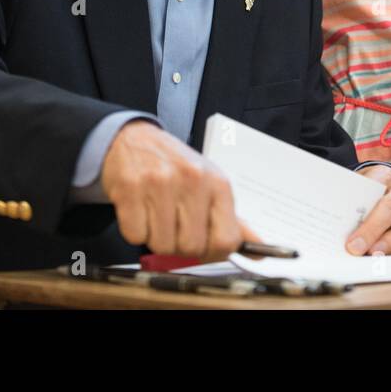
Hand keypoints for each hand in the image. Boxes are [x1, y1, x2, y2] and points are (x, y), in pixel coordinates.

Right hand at [100, 121, 255, 260]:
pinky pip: (135, 235)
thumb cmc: (174, 166)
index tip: (204, 249)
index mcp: (217, 182)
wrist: (132, 138)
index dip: (214, 254)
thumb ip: (231, 219)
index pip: (226, 239)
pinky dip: (134, 230)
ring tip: (156, 215)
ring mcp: (160, 183)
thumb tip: (260, 251)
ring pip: (162, 245)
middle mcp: (192, 180)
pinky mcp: (130, 188)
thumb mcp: (209, 184)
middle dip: (180, 246)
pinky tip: (139, 210)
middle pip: (192, 247)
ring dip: (156, 238)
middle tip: (174, 227)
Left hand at [347, 165, 390, 254]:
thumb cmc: (367, 192)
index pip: (376, 184)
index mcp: (387, 176)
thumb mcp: (359, 187)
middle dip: (372, 229)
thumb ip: (350, 199)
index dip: (361, 201)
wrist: (389, 191)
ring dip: (389, 244)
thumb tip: (335, 220)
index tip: (345, 220)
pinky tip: (377, 260)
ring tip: (371, 256)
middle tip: (354, 248)